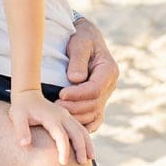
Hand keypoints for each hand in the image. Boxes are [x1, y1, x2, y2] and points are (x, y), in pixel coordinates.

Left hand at [9, 88, 93, 165]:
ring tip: (90, 158)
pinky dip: (86, 139)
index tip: (62, 163)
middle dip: (81, 149)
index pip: (61, 136)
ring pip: (82, 130)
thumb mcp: (16, 117)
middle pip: (77, 133)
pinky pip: (81, 128)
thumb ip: (21, 130)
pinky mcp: (67, 117)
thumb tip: (24, 144)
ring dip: (87, 144)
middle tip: (82, 164)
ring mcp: (66, 116)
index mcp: (51, 117)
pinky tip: (86, 149)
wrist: (27, 94)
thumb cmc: (21, 108)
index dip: (64, 150)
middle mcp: (62, 116)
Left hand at [58, 16, 118, 132]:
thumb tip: (75, 79)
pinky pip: (94, 118)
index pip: (95, 89)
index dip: (78, 94)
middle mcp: (110, 85)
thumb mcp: (80, 43)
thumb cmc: (81, 38)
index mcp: (109, 70)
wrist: (85, 39)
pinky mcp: (97, 101)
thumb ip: (78, 60)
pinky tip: (70, 126)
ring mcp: (105, 95)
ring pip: (94, 114)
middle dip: (74, 108)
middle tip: (55, 107)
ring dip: (77, 117)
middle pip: (94, 104)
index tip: (61, 94)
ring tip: (58, 115)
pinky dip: (84, 125)